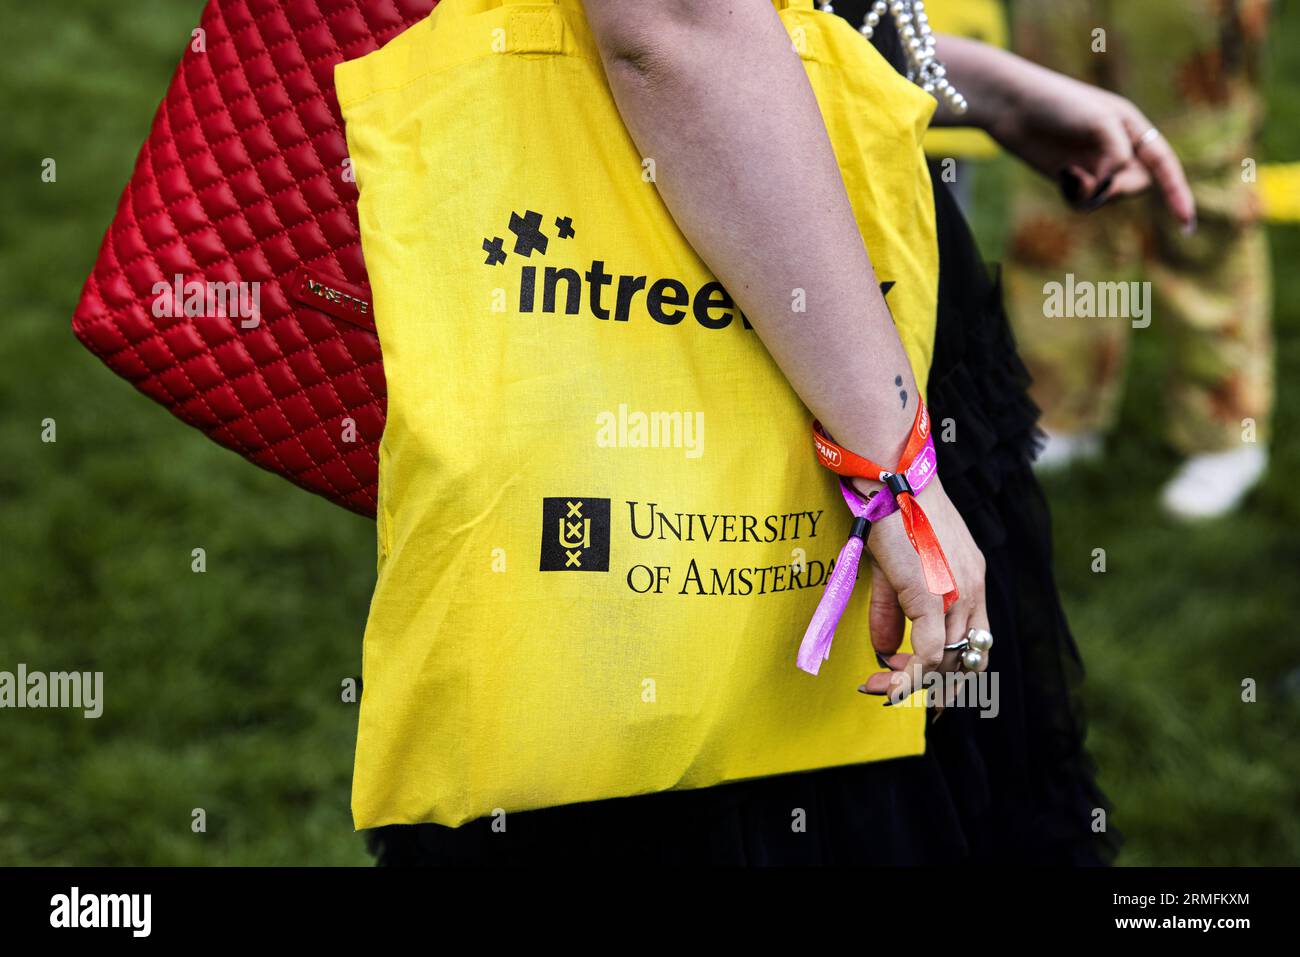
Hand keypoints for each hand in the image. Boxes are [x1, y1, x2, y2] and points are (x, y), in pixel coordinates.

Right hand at [857, 476, 989, 706]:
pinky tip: (886, 681)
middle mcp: (972, 590)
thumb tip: (880, 649)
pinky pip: (925, 653)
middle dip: (937, 689)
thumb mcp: (895, 566)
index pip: (977, 642)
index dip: (958, 674)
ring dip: (912, 683)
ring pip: (945, 662)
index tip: (930, 693)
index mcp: (971, 579)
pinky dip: (907, 675)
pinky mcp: (932, 597)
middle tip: (902, 698)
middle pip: (968, 661)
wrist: (892, 475)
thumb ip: (890, 611)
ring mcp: (956, 595)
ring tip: (881, 686)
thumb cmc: (892, 509)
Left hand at [984, 65, 1195, 228]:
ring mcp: (1094, 165)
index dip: (1177, 194)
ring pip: (1111, 197)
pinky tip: (1063, 176)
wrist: (1013, 106)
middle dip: (1121, 188)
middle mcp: (1118, 148)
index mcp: (1132, 128)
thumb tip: (1115, 183)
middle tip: (1101, 182)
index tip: (1186, 223)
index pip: (1164, 164)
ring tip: (1070, 174)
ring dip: (1096, 193)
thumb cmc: (1058, 103)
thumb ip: (1117, 153)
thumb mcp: (1098, 121)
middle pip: (1137, 184)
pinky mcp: (1071, 178)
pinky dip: (1078, 195)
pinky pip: (1085, 202)